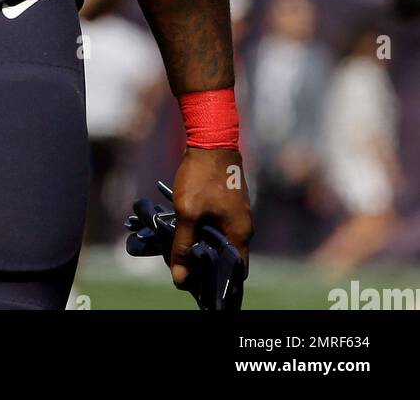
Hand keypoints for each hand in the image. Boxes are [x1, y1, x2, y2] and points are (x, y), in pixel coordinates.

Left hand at [170, 147, 251, 288]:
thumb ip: (183, 245)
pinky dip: (204, 232)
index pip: (236, 272)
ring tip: (182, 251)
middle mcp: (244, 227)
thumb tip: (180, 277)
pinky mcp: (229, 204)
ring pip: (221, 240)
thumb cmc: (202, 176)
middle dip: (206, 265)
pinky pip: (218, 226)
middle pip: (227, 257)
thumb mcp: (188, 212)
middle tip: (185, 268)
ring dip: (203, 246)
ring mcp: (237, 214)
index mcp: (240, 233)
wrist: (211, 139)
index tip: (199, 285)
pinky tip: (186, 231)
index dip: (218, 282)